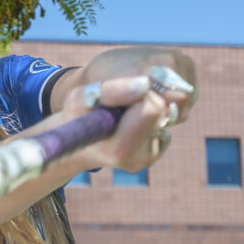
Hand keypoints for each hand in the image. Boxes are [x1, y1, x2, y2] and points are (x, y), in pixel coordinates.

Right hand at [60, 47, 196, 172]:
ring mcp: (148, 158)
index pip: (152, 107)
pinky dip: (151, 116)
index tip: (126, 91)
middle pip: (164, 110)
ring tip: (124, 112)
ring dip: (151, 105)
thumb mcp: (81, 99)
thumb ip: (111, 92)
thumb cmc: (75, 117)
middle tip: (124, 102)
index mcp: (120, 149)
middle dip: (149, 98)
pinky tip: (129, 120)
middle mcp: (138, 159)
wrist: (74, 142)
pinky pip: (166, 121)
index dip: (141, 92)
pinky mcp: (154, 153)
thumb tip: (145, 84)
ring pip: (169, 114)